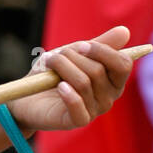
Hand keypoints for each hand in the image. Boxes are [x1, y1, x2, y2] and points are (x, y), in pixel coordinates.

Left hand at [10, 25, 133, 133]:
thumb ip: (99, 44)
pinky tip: (59, 86)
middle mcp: (109, 97)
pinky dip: (68, 93)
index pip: (123, 64)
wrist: (27, 97)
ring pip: (83, 83)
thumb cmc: (53, 73)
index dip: (102, 51)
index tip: (81, 46)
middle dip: (72, 57)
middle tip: (54, 56)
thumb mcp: (74, 53)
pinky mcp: (77, 121)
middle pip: (98, 70)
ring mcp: (95, 111)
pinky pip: (78, 105)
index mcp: (113, 80)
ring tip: (48, 64)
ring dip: (61, 67)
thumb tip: (124, 31)